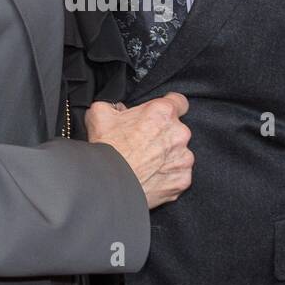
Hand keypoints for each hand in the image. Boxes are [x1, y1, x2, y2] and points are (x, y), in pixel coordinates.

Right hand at [84, 93, 193, 208]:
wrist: (109, 183)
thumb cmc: (108, 150)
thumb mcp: (100, 114)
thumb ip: (114, 105)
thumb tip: (117, 108)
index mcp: (163, 113)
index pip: (179, 101)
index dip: (170, 106)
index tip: (163, 115)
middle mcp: (179, 133)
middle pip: (178, 130)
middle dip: (164, 135)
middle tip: (144, 143)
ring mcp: (184, 158)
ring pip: (180, 153)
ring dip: (167, 156)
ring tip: (147, 163)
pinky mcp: (183, 179)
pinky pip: (179, 174)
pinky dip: (168, 175)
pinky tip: (151, 176)